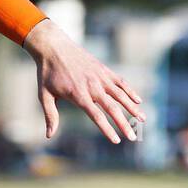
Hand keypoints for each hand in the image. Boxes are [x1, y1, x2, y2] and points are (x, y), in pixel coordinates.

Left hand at [23, 19, 144, 144]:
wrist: (53, 47)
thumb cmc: (47, 73)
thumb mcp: (44, 95)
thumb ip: (50, 115)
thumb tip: (49, 135)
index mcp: (78, 95)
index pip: (97, 116)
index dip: (108, 130)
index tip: (116, 141)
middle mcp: (93, 86)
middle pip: (113, 108)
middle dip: (124, 124)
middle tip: (133, 137)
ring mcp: (100, 76)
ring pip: (121, 94)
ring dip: (133, 108)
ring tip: (143, 119)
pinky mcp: (103, 69)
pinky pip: (120, 81)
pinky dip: (130, 91)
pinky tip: (138, 100)